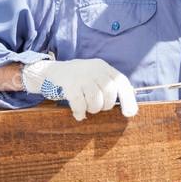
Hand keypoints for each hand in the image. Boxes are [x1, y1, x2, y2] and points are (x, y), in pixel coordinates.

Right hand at [22, 58, 138, 120]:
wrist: (50, 72)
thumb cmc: (77, 79)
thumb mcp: (95, 77)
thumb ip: (109, 85)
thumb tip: (130, 102)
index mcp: (103, 67)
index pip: (121, 81)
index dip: (127, 98)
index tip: (130, 113)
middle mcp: (94, 68)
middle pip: (109, 90)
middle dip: (105, 105)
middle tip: (97, 107)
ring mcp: (81, 75)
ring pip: (95, 98)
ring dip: (92, 109)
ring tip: (86, 109)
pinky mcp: (68, 84)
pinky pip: (79, 103)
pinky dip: (80, 112)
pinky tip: (78, 114)